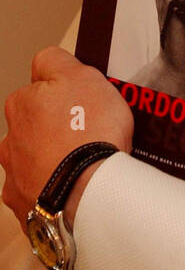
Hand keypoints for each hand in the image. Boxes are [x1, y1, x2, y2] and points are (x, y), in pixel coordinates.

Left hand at [0, 48, 132, 228]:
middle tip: (88, 138)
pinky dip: (57, 193)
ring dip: (54, 165)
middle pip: (35, 131)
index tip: (83, 107)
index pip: (38, 93)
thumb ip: (56, 61)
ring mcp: (16, 178)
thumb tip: (47, 60)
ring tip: (86, 169)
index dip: (65, 98)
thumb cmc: (87, 134)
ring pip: (36, 165)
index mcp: (20, 106)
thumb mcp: (81, 75)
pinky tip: (77, 191)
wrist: (89, 192)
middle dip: (55, 134)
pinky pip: (43, 197)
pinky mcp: (28, 209)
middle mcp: (10, 142)